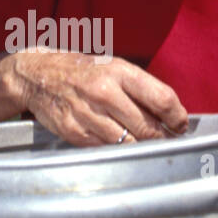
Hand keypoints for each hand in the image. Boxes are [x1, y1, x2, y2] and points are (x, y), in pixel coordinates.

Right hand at [9, 50, 187, 146]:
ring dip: (141, 147)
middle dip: (162, 137)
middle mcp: (104, 92)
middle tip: (167, 139)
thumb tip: (171, 115)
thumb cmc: (82, 71)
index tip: (180, 125)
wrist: (36, 75)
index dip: (178, 117)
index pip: (162, 99)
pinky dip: (116, 149)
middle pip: (148, 127)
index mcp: (119, 72)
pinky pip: (106, 149)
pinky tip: (117, 142)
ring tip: (144, 142)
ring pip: (128, 144)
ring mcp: (87, 114)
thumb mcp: (113, 67)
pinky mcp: (74, 132)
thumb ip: (141, 88)